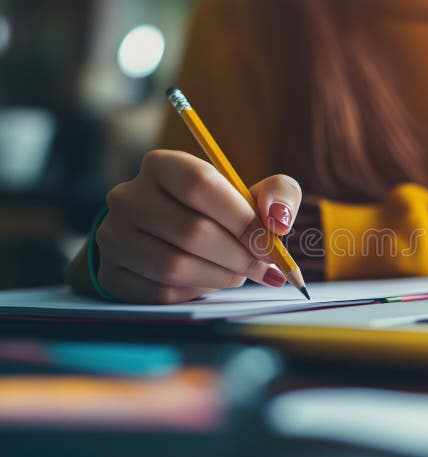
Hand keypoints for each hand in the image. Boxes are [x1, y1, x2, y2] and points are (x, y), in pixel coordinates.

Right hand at [95, 149, 301, 302]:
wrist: (168, 238)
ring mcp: (113, 236)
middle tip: (262, 267)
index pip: (200, 184)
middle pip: (190, 231)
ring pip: (174, 266)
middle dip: (238, 256)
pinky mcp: (111, 273)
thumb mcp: (253, 194)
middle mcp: (127, 196)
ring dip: (220, 277)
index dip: (241, 217)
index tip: (269, 241)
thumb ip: (278, 195)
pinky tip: (210, 282)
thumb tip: (278, 220)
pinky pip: (160, 292)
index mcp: (162, 165)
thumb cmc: (221, 213)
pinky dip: (196, 292)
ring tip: (239, 274)